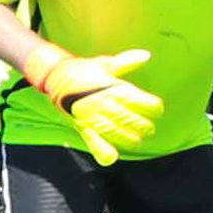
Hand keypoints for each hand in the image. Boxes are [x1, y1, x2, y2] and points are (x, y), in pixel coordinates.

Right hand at [24, 46, 163, 165]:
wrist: (55, 76)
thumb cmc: (84, 69)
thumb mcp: (105, 63)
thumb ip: (126, 61)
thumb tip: (146, 55)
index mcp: (111, 87)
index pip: (138, 100)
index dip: (152, 106)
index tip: (157, 108)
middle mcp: (103, 103)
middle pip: (129, 119)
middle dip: (143, 125)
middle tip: (149, 127)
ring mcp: (92, 116)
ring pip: (115, 133)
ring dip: (129, 139)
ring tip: (137, 139)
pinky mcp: (82, 126)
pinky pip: (93, 142)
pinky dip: (103, 152)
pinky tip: (112, 157)